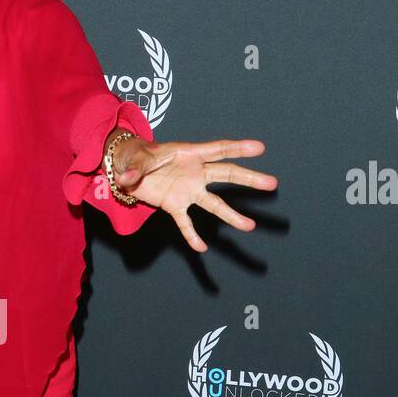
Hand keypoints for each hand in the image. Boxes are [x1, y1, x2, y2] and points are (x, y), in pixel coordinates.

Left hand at [107, 135, 277, 252]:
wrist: (125, 167)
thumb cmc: (135, 155)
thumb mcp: (135, 157)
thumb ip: (135, 168)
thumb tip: (129, 178)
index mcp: (189, 154)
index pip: (218, 150)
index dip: (238, 148)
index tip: (259, 148)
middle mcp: (194, 172)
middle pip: (227, 175)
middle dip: (249, 179)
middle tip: (272, 183)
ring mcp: (187, 190)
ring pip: (213, 204)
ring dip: (231, 215)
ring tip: (250, 226)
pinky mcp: (175, 205)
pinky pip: (186, 223)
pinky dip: (191, 235)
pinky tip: (201, 248)